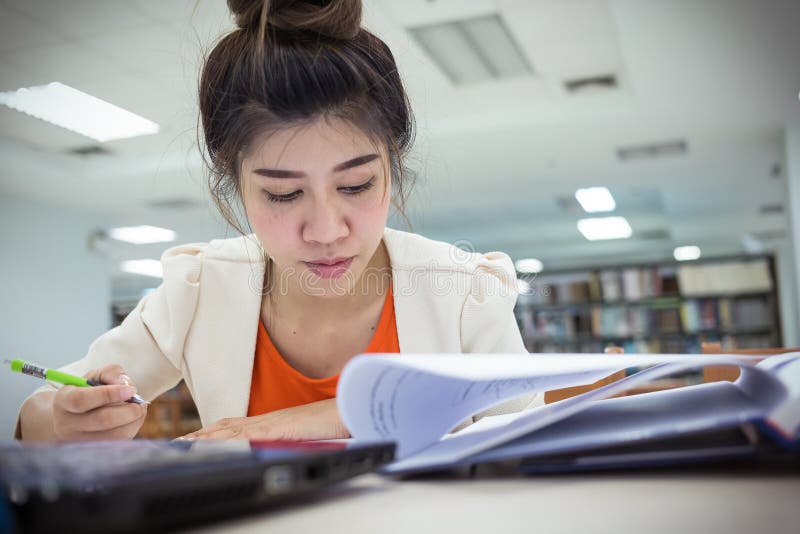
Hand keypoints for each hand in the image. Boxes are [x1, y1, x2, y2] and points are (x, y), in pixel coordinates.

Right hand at [52, 364, 147, 439]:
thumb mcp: (96, 376)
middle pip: (101, 420)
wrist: (73, 417)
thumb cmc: (88, 391)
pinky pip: (117, 443)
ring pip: (113, 435)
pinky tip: (133, 419)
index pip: (81, 399)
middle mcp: (66, 424)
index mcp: (63, 400)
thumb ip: (112, 373)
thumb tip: (127, 386)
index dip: (108, 394)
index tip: (130, 390)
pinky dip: (132, 429)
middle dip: (128, 410)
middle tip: (140, 403)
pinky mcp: (92, 451)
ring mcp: (78, 442)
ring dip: (134, 421)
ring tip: (139, 409)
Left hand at [179, 398, 349, 440]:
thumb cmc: (333, 423)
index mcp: (272, 424)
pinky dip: (224, 441)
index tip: (189, 440)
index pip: (233, 428)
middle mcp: (267, 421)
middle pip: (224, 427)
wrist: (351, 409)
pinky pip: (244, 436)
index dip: (209, 433)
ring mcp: (270, 424)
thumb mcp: (305, 436)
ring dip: (203, 438)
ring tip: (180, 445)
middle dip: (198, 436)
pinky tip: (210, 447)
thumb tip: (278, 449)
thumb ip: (288, 440)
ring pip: (229, 430)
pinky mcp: (276, 429)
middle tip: (173, 443)